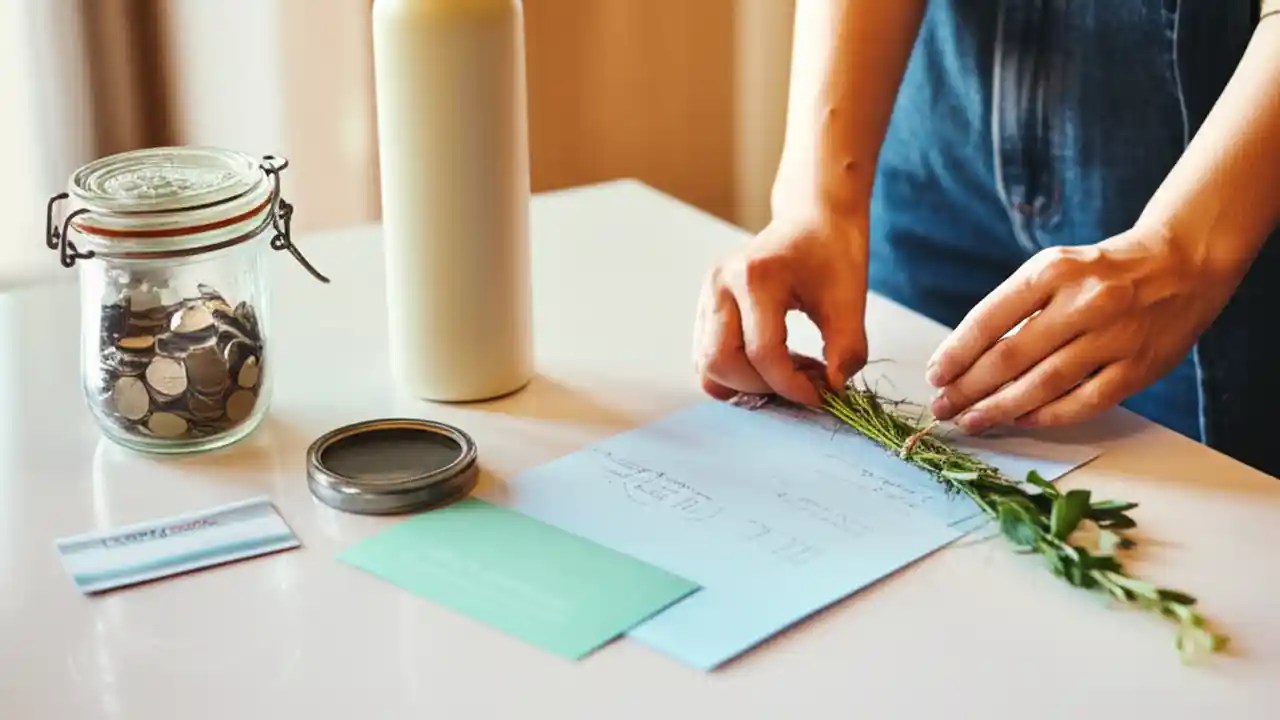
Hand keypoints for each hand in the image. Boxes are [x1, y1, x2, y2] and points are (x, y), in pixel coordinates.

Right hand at [693, 216, 868, 405]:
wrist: (813, 219)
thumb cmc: (832, 252)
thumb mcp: (850, 299)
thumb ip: (846, 349)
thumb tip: (832, 390)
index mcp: (754, 278)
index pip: (762, 352)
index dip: (792, 385)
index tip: (821, 395)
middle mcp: (720, 284)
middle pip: (720, 362)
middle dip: (761, 387)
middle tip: (800, 385)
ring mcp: (708, 294)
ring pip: (706, 365)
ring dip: (744, 384)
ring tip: (785, 375)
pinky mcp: (706, 305)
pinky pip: (706, 355)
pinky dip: (734, 372)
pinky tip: (769, 366)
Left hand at [926, 224, 1242, 431]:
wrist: (1183, 262)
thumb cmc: (1101, 272)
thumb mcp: (1055, 269)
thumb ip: (1016, 309)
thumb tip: (965, 359)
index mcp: (1052, 270)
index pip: (990, 318)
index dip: (956, 352)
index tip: (935, 375)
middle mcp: (1083, 301)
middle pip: (1010, 357)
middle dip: (968, 388)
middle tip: (943, 407)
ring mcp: (1113, 336)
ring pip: (1043, 384)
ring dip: (1000, 408)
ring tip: (971, 420)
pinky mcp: (1137, 367)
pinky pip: (1084, 402)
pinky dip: (1048, 416)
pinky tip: (1021, 421)